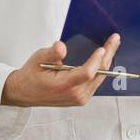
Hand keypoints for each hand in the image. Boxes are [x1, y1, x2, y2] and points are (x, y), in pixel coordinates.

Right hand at [0, 34, 120, 107]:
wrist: (25, 93)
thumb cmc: (31, 76)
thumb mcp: (38, 59)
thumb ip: (51, 53)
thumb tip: (61, 47)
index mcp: (64, 86)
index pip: (87, 73)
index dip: (96, 60)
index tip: (102, 48)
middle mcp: (75, 94)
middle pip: (98, 74)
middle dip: (108, 55)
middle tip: (114, 40)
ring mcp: (80, 98)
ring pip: (99, 78)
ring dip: (106, 61)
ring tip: (112, 45)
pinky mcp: (81, 98)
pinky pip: (95, 82)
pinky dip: (100, 69)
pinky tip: (104, 58)